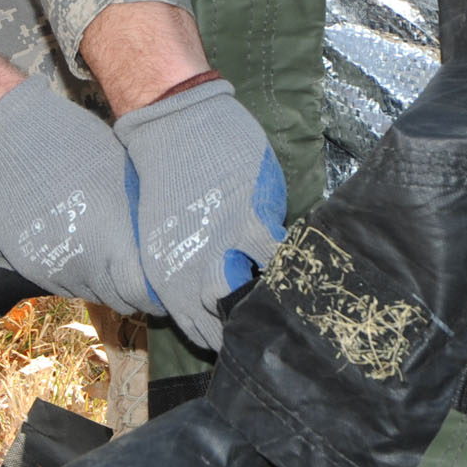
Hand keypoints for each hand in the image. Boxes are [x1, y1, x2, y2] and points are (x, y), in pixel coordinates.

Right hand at [0, 78, 160, 317]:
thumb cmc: (77, 144)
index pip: (144, 293)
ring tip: (105, 253)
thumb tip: (156, 245)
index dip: (153, 287)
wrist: (11, 138)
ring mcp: (55, 266)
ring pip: (91, 293)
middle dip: (128, 287)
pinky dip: (75, 273)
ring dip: (101, 281)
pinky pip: (63, 283)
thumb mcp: (122, 178)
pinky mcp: (29, 264)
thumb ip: (138, 222)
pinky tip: (79, 248)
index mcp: (116, 242)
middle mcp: (86, 263)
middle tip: (133, 266)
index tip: (158, 276)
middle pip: (119, 300)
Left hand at [113, 79, 286, 351]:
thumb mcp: (162, 235)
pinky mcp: (254, 217)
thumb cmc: (165, 177)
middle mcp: (193, 269)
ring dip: (274, 299)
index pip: (200, 330)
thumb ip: (186, 270)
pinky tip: (303, 269)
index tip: (244, 341)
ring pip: (258, 294)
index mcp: (165, 275)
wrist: (173, 125)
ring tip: (292, 304)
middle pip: (228, 324)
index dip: (224, 339)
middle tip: (271, 331)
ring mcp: (225, 244)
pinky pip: (282, 256)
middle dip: (249, 331)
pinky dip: (292, 264)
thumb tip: (214, 299)